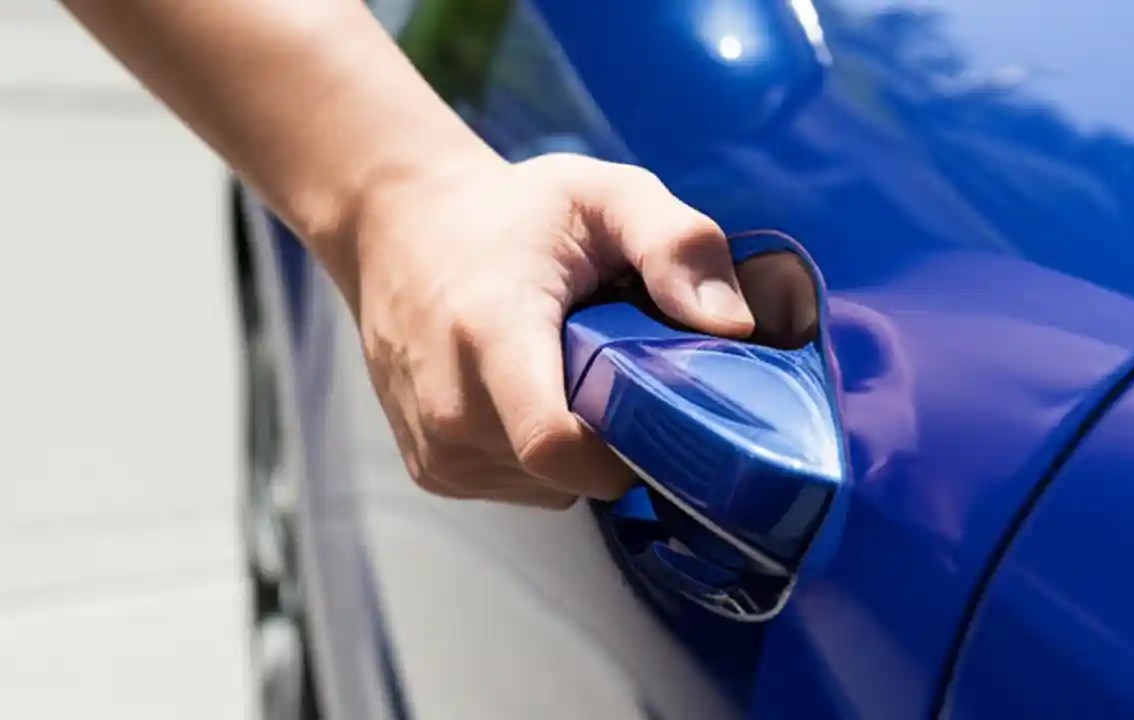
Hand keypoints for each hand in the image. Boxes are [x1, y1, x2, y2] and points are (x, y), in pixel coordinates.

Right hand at [340, 153, 754, 507]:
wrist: (398, 228)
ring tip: (567, 372)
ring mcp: (435, 448)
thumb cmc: (513, 212)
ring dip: (581, 447)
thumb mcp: (605, 193)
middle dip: (615, 435)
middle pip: (570, 474)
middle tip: (617, 366)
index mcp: (489, 333)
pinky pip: (521, 488)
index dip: (627, 446)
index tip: (654, 399)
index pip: (555, 444)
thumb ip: (677, 244)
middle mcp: (450, 405)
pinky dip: (545, 456)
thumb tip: (735, 328)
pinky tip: (535, 392)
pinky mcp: (432, 471)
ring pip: (552, 490)